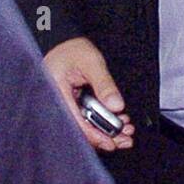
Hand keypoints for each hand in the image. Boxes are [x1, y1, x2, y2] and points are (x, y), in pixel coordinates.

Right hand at [44, 37, 134, 152]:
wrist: (62, 42)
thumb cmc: (70, 49)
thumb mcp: (91, 62)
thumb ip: (104, 84)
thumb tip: (116, 105)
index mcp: (56, 95)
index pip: (76, 124)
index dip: (95, 136)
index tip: (112, 142)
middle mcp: (59, 104)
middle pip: (81, 130)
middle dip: (105, 136)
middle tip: (126, 137)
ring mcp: (66, 106)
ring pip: (85, 126)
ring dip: (106, 130)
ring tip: (126, 129)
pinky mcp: (72, 105)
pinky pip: (86, 119)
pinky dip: (102, 121)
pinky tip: (117, 121)